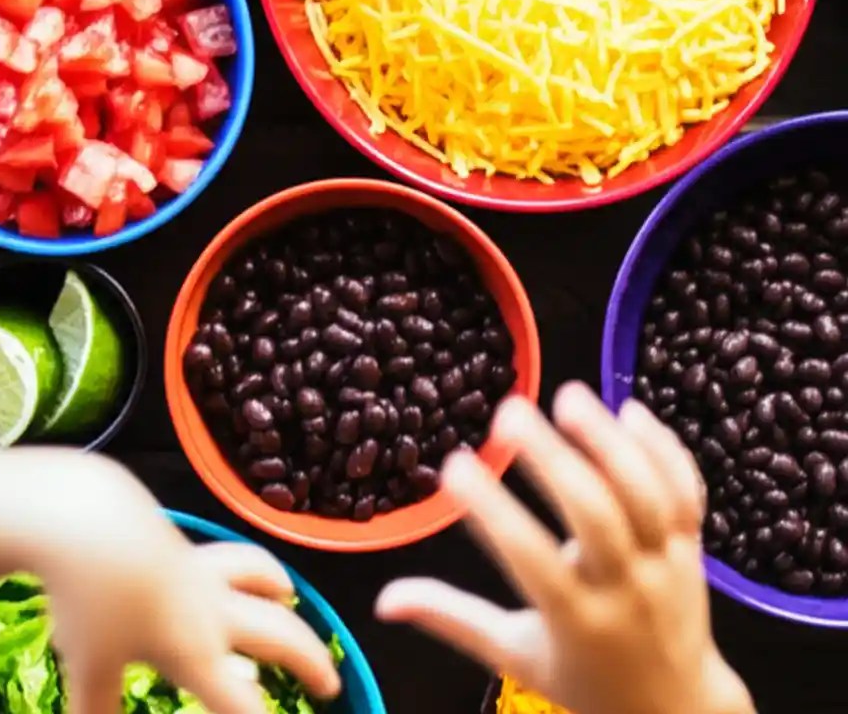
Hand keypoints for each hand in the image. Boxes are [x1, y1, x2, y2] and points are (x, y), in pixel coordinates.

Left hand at [32, 462, 340, 713]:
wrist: (83, 519)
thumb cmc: (89, 600)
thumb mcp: (86, 668)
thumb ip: (96, 706)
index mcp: (195, 651)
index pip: (241, 703)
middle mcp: (209, 610)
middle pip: (278, 636)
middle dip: (309, 662)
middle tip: (330, 683)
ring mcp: (196, 569)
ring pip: (255, 574)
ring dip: (277, 590)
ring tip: (287, 599)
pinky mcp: (176, 539)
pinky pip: (220, 554)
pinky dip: (237, 564)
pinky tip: (215, 567)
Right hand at [375, 383, 753, 713]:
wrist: (675, 706)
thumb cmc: (581, 679)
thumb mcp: (512, 656)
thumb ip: (453, 619)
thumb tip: (385, 600)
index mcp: (576, 621)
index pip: (530, 560)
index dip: (493, 512)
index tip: (455, 466)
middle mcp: (627, 588)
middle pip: (595, 516)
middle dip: (552, 461)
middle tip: (509, 411)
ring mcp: (668, 564)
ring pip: (646, 495)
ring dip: (607, 442)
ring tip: (567, 396)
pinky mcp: (694, 547)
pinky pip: (686, 492)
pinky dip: (663, 449)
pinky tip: (630, 409)